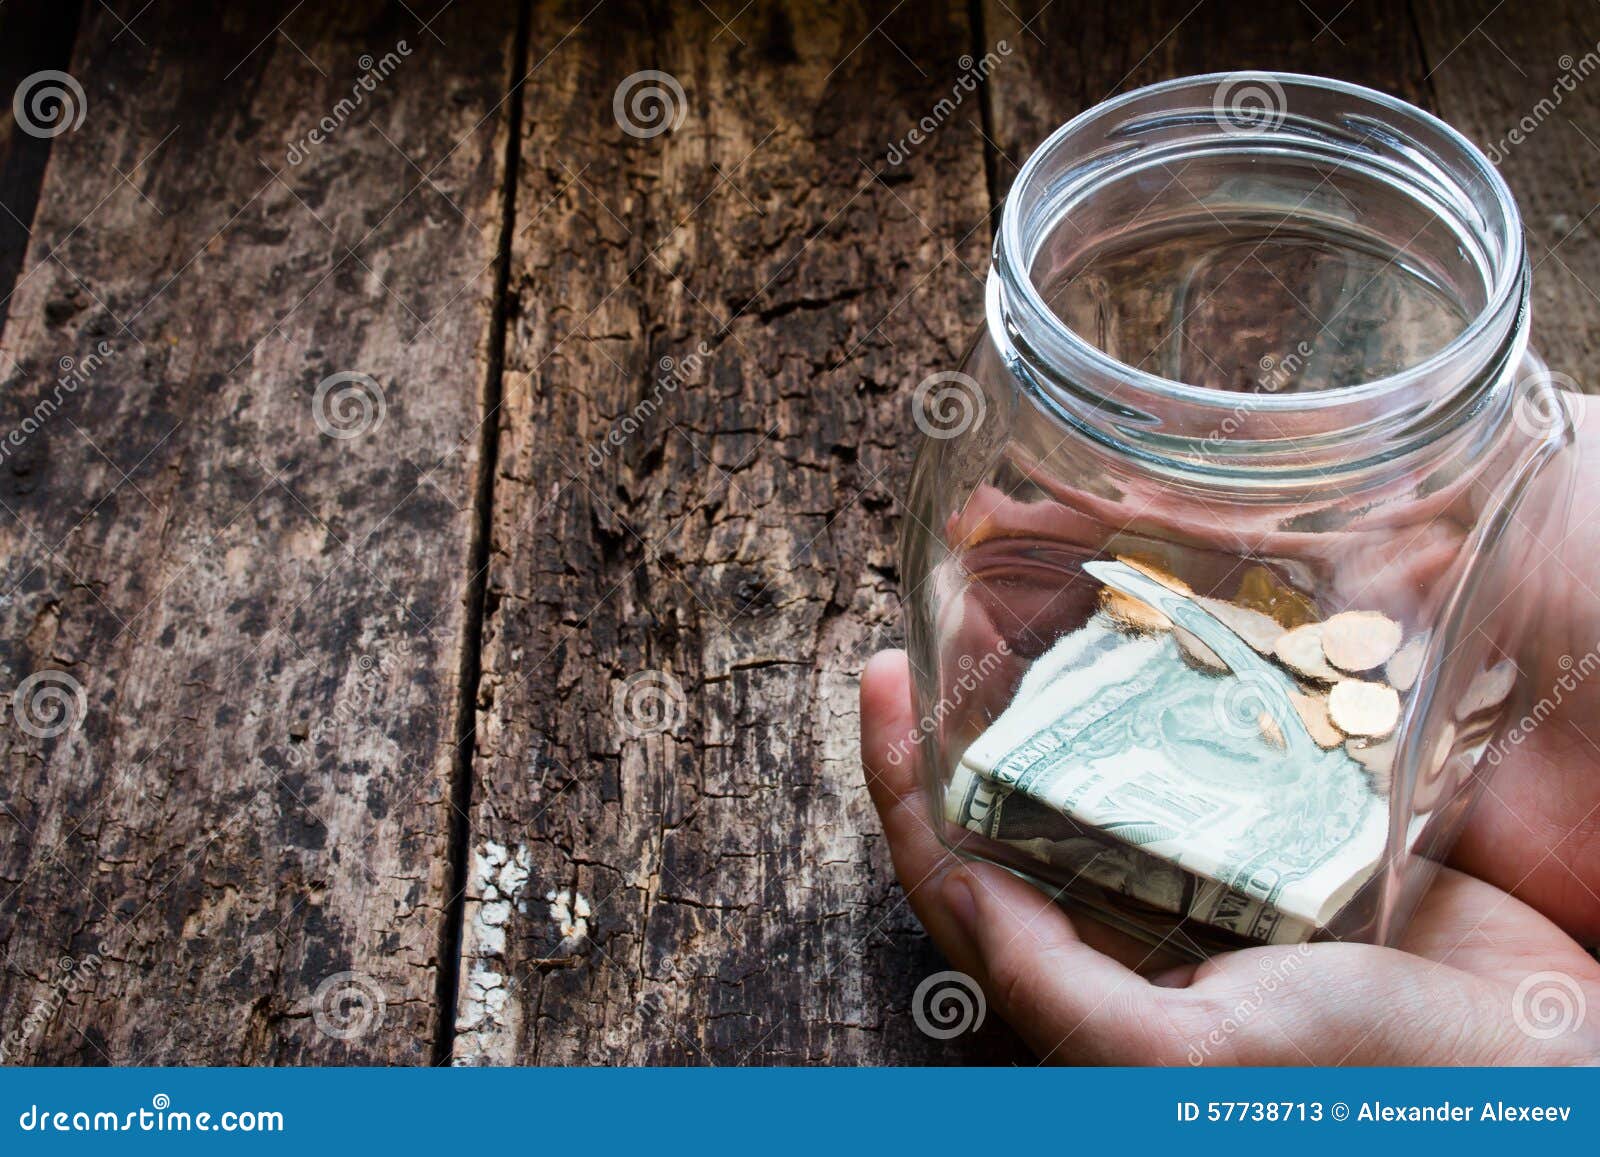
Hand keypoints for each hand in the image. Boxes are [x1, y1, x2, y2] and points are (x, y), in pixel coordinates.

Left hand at [860, 647, 1599, 1063]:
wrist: (1539, 1070)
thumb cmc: (1359, 1083)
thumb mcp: (1179, 1063)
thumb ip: (1056, 992)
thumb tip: (960, 889)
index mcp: (1083, 980)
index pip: (953, 870)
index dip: (904, 776)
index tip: (886, 671)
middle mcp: (1128, 924)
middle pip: (1018, 800)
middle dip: (977, 706)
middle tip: (960, 608)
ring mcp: (1202, 875)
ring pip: (1101, 761)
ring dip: (1067, 683)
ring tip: (1039, 597)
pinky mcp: (1277, 836)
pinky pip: (1198, 748)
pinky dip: (1168, 688)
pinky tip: (1157, 628)